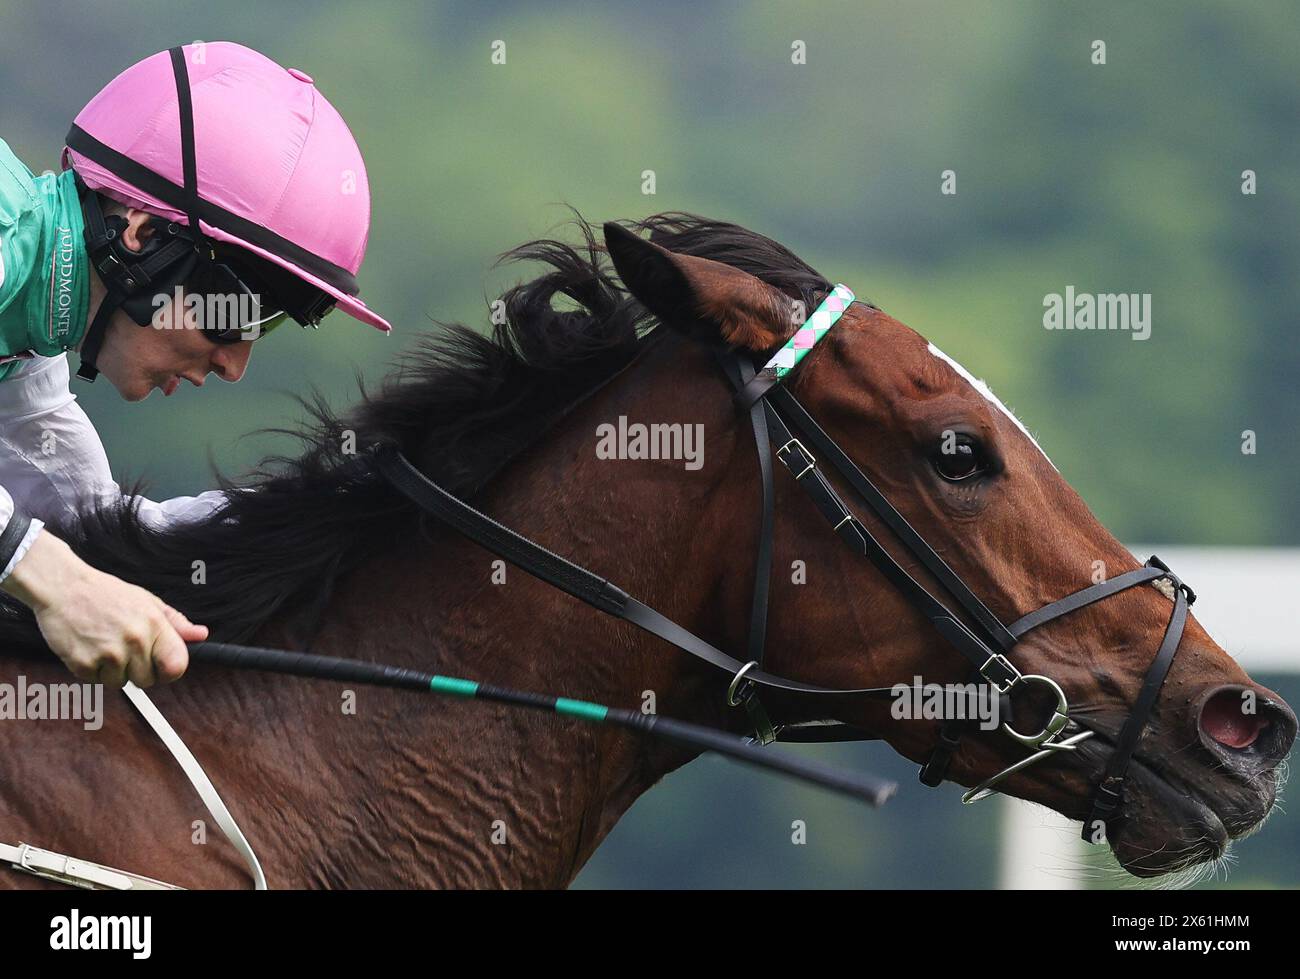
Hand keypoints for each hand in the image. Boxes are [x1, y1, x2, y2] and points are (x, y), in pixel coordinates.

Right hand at [1, 529, 207, 686]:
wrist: (63, 587)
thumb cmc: (105, 594)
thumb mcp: (147, 602)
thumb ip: (175, 622)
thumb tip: (200, 635)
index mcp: (154, 624)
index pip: (177, 666)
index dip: (169, 671)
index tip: (161, 667)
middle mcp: (134, 640)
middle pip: (147, 680)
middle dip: (137, 670)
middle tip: (124, 649)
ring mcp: (108, 654)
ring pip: (120, 683)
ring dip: (112, 671)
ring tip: (104, 644)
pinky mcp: (82, 663)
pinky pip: (95, 681)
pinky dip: (91, 670)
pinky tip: (89, 647)